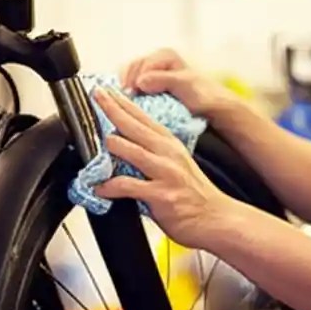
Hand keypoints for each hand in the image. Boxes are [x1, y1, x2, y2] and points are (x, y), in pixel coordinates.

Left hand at [91, 87, 237, 249]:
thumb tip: (126, 146)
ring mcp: (165, 173)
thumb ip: (153, 153)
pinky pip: (127, 186)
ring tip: (91, 152)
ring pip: (129, 150)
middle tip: (95, 96)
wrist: (219, 219)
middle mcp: (167, 153)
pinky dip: (109, 187)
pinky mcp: (161, 195)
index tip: (104, 90)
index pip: (141, 116)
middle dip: (111, 108)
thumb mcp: (177, 164)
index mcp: (169, 143)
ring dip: (107, 149)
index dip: (121, 101)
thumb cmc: (195, 195)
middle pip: (133, 125)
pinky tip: (99, 189)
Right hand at [119, 48, 236, 120]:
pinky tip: (129, 100)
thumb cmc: (201, 95)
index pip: (142, 64)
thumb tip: (140, 81)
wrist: (210, 106)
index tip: (132, 95)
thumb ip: (162, 80)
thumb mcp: (183, 85)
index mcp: (165, 54)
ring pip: (129, 75)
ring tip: (127, 100)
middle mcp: (156, 59)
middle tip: (126, 98)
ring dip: (126, 87)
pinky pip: (132, 83)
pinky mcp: (148, 83)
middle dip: (127, 82)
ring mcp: (151, 71)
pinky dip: (129, 90)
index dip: (134, 79)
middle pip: (132, 68)